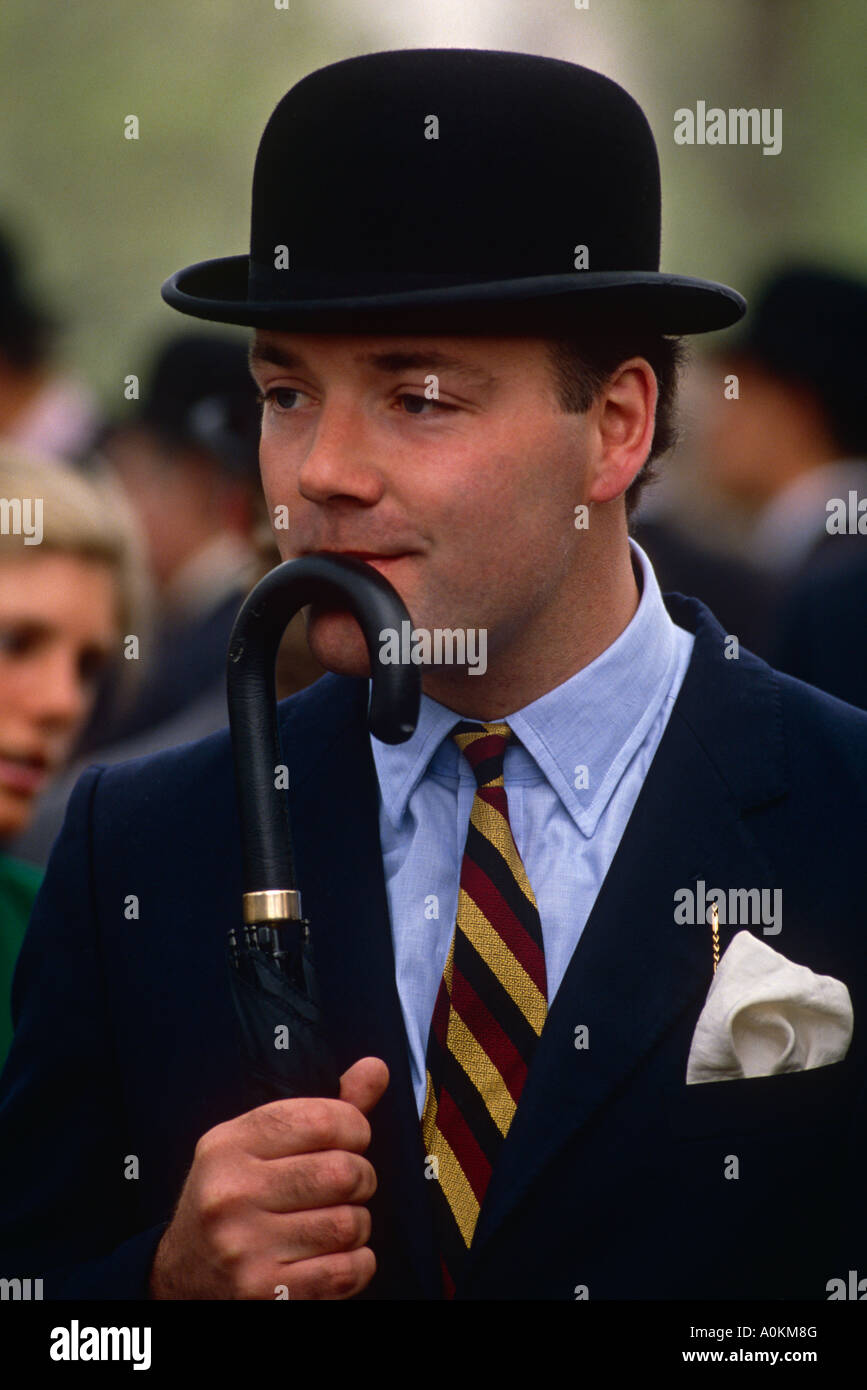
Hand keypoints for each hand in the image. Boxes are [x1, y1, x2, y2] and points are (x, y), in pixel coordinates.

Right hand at [148, 1056, 388, 1299]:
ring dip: (358, 1224)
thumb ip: (323, 1110)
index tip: (351, 1140)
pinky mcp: (263, 1293)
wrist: (182, 1277)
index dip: (355, 1128)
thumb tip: (378, 1067)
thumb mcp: (258, 1145)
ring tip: (337, 1222)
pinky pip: (346, 1272)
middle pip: (343, 1172)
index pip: (322, 1119)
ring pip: (349, 1224)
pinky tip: (338, 1256)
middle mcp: (231, 1193)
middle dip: (361, 1177)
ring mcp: (244, 1247)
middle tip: (349, 1185)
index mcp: (230, 1144)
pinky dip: (358, 1264)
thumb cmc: (235, 1199)